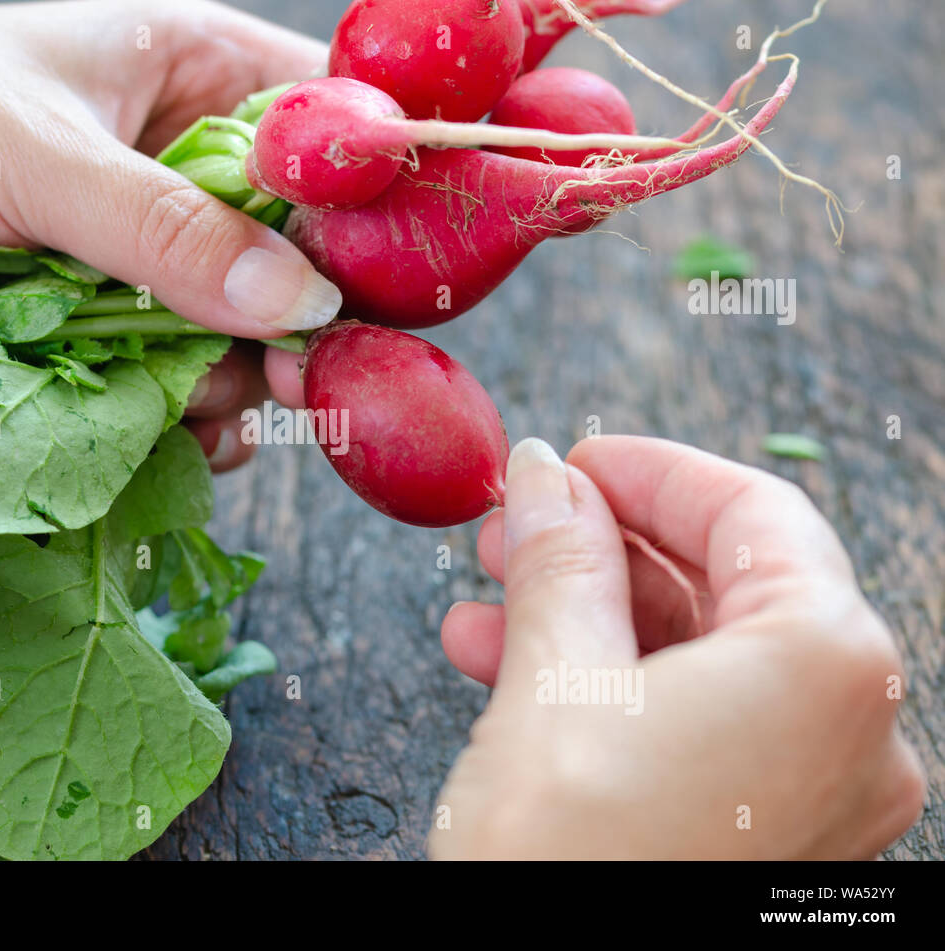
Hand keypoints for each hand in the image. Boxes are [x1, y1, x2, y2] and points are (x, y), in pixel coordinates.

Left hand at [0, 0, 332, 467]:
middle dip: (299, 314)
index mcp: (188, 73)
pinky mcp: (111, 332)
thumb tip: (296, 298)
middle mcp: (184, 168)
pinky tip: (171, 431)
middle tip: (286, 362)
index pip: (327, 127)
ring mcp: (150, 259)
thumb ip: (166, 228)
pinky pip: (187, 386)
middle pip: (302, 249)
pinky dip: (188, 418)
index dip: (374, 192)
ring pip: (246, 331)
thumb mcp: (40, 151)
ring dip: (233, 376)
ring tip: (194, 395)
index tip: (392, 269)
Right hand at [432, 436, 924, 858]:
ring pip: (698, 655)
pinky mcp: (765, 833)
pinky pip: (693, 723)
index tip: (569, 461)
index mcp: (827, 665)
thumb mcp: (551, 679)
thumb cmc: (568, 863)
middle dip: (603, 546)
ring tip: (485, 602)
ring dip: (586, 615)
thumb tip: (546, 478)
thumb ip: (559, 557)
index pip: (750, 510)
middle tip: (515, 526)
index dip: (648, 471)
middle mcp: (848, 728)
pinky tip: (512, 667)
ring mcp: (813, 790)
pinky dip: (608, 684)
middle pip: (726, 582)